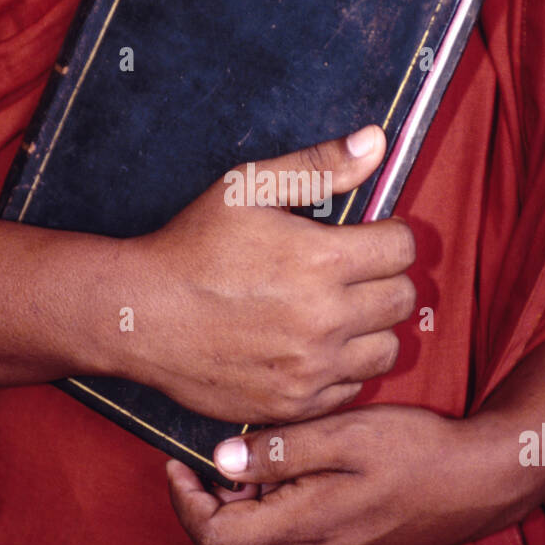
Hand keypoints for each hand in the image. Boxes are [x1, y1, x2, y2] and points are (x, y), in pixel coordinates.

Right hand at [113, 128, 415, 423]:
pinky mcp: (294, 402)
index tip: (368, 236)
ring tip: (340, 312)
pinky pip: (353, 388)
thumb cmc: (192, 246)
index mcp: (321, 260)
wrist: (140, 315)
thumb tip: (376, 141)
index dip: (389, 235)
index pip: (403, 247)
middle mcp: (325, 319)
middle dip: (385, 278)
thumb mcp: (248, 187)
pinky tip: (316, 347)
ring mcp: (311, 367)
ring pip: (387, 349)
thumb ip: (319, 165)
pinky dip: (345, 369)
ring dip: (372, 328)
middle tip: (354, 273)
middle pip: (403, 299)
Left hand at [166, 406, 522, 544]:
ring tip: (256, 478)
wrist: (479, 482)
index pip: (212, 537)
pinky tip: (287, 496)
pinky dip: (263, 541)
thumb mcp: (345, 433)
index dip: (184, 499)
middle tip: (217, 470)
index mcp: (306, 530)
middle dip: (202, 517)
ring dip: (233, 530)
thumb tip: (220, 459)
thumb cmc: (416, 449)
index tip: (182, 460)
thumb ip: (280, 450)